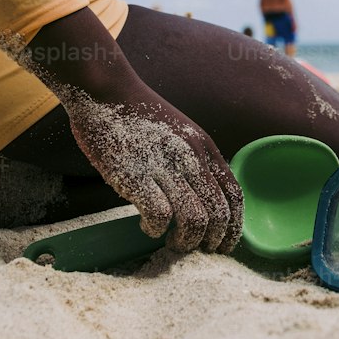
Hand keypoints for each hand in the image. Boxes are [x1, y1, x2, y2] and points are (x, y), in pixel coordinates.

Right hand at [64, 90, 243, 254]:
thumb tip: (200, 196)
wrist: (105, 90)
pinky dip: (156, 229)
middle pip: (219, 213)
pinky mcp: (135, 175)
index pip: (233, 195)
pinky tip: (147, 225)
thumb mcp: (180, 131)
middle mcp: (190, 157)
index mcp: (204, 147)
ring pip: (194, 220)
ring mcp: (164, 167)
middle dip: (212, 240)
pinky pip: (160, 216)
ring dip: (185, 240)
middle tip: (197, 248)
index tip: (224, 242)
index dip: (233, 226)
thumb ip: (194, 159)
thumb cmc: (138, 113)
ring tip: (172, 240)